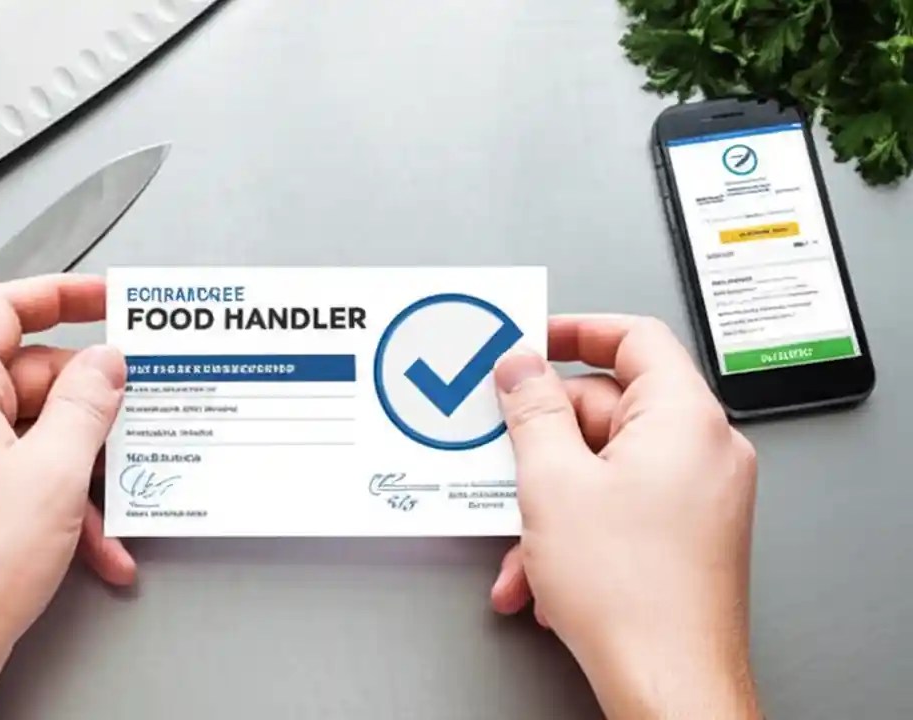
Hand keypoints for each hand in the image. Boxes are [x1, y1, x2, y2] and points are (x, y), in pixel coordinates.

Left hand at [0, 274, 133, 718]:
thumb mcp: (54, 473)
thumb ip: (87, 404)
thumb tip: (105, 362)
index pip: (1, 309)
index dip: (60, 294)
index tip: (105, 298)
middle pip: (22, 379)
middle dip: (85, 410)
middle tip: (129, 421)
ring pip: (23, 437)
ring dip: (76, 473)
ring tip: (110, 512)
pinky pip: (8, 477)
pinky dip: (52, 502)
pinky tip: (88, 545)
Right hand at [488, 316, 759, 718]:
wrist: (669, 684)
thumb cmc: (633, 595)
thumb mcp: (553, 483)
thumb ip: (532, 411)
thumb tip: (522, 369)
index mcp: (685, 419)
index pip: (635, 338)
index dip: (576, 330)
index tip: (532, 340)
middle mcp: (706, 451)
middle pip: (611, 407)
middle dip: (545, 440)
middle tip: (504, 449)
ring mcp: (701, 496)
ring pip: (606, 468)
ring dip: (551, 500)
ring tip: (523, 538)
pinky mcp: (688, 536)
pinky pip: (621, 507)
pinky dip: (576, 529)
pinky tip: (543, 572)